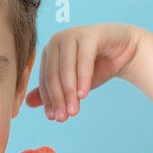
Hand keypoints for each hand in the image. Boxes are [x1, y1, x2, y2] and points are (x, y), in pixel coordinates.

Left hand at [24, 23, 141, 120]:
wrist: (125, 52)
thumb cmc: (97, 67)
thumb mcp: (73, 83)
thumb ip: (52, 91)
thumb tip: (27, 103)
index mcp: (49, 52)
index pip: (45, 80)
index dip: (48, 101)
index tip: (53, 118)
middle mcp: (56, 41)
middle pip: (53, 75)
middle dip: (58, 99)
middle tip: (64, 118)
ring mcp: (72, 34)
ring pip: (66, 68)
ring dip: (69, 92)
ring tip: (74, 111)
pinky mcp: (89, 34)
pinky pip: (83, 59)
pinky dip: (83, 78)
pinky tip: (83, 95)